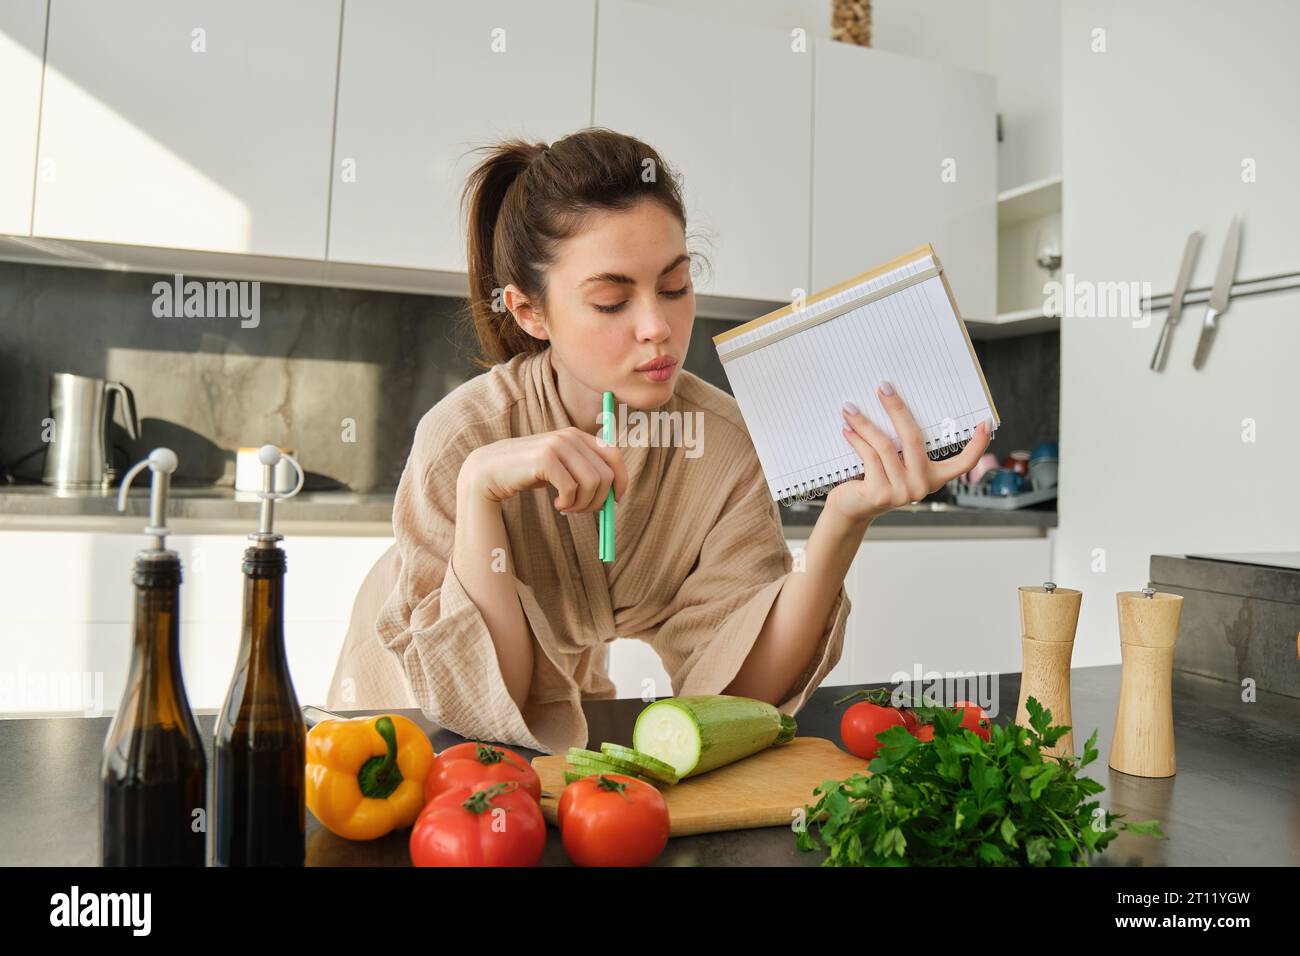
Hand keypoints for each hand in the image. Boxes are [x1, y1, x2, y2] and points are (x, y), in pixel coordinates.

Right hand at [459, 426, 627, 513]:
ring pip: (592, 483)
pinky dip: (568, 503)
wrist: (491, 470)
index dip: (621, 481)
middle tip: (581, 510)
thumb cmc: (530, 472)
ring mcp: (557, 445)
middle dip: (599, 500)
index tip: (614, 501)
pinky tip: (557, 505)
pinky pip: (571, 489)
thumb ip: (586, 473)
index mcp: (578, 436)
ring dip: (583, 504)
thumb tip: (615, 496)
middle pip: (606, 475)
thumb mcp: (562, 469)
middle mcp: (570, 436)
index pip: (615, 455)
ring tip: (567, 508)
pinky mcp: (545, 458)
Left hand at [825, 382, 992, 523]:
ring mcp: (903, 492)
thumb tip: (893, 403)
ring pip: (885, 446)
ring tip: (849, 408)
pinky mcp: (881, 494)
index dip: (978, 445)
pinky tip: (847, 428)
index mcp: (934, 476)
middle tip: (883, 388)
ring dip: (865, 423)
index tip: (986, 423)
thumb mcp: (895, 462)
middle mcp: (922, 486)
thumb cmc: (874, 478)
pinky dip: (857, 439)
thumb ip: (902, 445)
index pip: (964, 463)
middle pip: (913, 439)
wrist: (851, 509)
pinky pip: (869, 457)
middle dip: (896, 409)